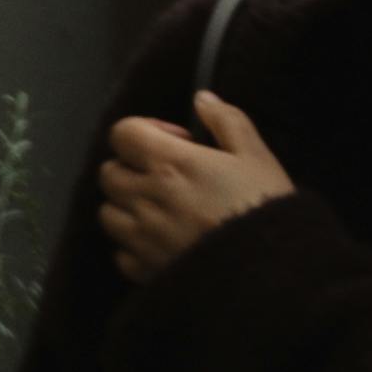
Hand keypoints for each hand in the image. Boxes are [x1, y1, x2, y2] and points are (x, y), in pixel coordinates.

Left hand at [97, 90, 293, 278]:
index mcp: (169, 164)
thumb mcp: (254, 154)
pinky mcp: (143, 272)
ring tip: (161, 210)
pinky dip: (132, 245)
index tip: (176, 142)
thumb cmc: (262, 206)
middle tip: (168, 175)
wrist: (264, 273)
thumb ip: (225, 119)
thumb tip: (201, 99)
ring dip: (127, 206)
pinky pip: (119, 253)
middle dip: (132, 167)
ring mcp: (140, 239)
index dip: (145, 130)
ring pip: (107, 213)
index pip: (123, 133)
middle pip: (108, 173)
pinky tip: (161, 242)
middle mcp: (146, 199)